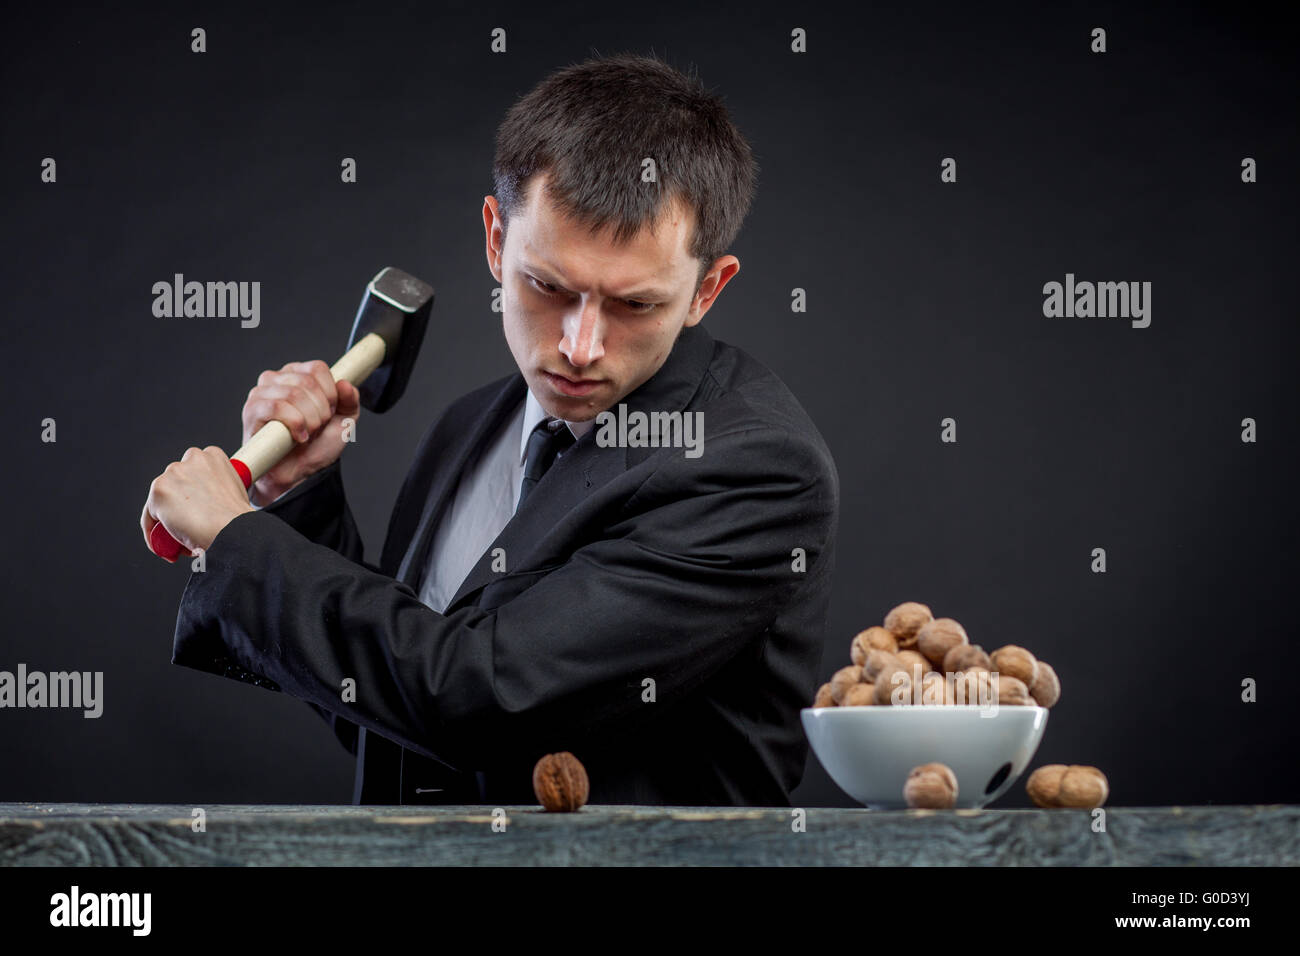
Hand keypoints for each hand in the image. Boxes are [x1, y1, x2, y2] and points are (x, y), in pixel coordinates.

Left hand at [140, 446, 256, 555]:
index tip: (198, 511)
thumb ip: (220, 487)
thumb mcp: (235, 492)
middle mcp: (192, 458)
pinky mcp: (158, 492)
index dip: (194, 494)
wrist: (233, 531)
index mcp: (213, 456)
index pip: (194, 472)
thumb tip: (210, 504)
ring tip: (181, 538)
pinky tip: (165, 547)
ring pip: (162, 500)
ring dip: (167, 518)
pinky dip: (153, 533)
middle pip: (176, 483)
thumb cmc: (239, 519)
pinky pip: (149, 518)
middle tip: (190, 526)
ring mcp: (173, 474)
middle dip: (179, 504)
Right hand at [241, 360, 361, 505]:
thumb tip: (344, 383)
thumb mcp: (344, 421)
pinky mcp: (252, 410)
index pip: (317, 368)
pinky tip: (298, 437)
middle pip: (308, 381)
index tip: (330, 413)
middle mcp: (277, 379)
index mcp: (297, 374)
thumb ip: (350, 401)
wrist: (299, 473)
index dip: (330, 393)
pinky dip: (295, 423)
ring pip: (293, 394)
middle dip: (321, 410)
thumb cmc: (317, 445)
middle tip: (318, 427)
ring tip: (308, 433)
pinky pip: (276, 407)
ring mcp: (261, 393)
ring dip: (310, 419)